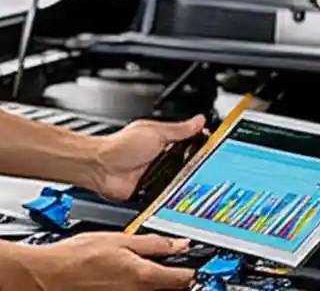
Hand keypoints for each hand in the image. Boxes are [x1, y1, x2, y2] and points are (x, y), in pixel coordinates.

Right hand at [26, 231, 195, 289]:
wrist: (51, 276)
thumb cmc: (78, 257)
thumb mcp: (118, 239)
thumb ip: (152, 243)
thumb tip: (179, 244)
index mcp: (145, 276)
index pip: (186, 278)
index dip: (192, 268)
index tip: (191, 261)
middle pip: (172, 289)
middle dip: (173, 277)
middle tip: (165, 263)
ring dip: (156, 282)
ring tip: (138, 268)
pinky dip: (138, 287)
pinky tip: (125, 277)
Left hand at [90, 116, 205, 200]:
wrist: (101, 167)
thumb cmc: (120, 146)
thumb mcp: (155, 133)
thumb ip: (179, 130)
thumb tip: (199, 120)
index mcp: (164, 142)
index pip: (191, 145)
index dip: (203, 149)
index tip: (218, 151)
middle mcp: (161, 160)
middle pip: (188, 167)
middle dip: (198, 170)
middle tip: (211, 172)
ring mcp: (157, 177)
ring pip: (181, 184)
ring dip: (186, 185)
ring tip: (197, 186)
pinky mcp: (152, 194)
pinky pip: (168, 198)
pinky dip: (173, 198)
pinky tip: (180, 198)